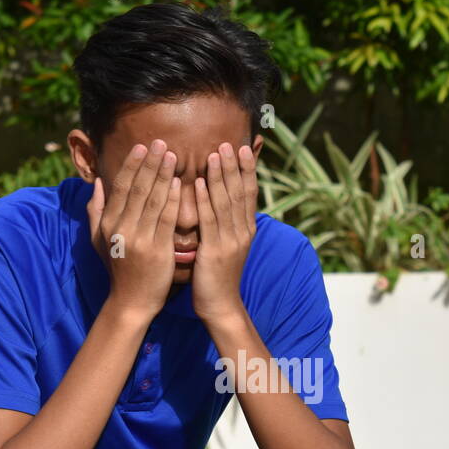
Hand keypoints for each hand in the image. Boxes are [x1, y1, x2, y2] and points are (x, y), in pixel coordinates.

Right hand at [87, 139, 179, 318]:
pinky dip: (173, 200)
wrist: (131, 301)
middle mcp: (121, 228)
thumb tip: (97, 182)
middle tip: (161, 142)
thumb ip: (96, 210)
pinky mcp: (157, 250)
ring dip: (163, 175)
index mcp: (108, 223)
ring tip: (172, 155)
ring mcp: (139, 239)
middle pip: (137, 189)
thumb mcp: (99, 240)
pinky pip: (166, 220)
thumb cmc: (119, 268)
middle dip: (150, 163)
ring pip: (153, 200)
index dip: (132, 165)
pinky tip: (180, 184)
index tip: (142, 146)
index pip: (121, 187)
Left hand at [192, 142, 256, 322]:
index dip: (247, 170)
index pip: (249, 193)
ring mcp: (231, 241)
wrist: (221, 305)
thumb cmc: (218, 276)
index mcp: (247, 229)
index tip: (243, 148)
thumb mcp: (226, 245)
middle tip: (229, 143)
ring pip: (226, 202)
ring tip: (214, 154)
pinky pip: (210, 220)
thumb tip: (221, 201)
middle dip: (234, 166)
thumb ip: (226, 223)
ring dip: (220, 176)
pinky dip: (205, 199)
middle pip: (240, 193)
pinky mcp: (215, 251)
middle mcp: (243, 232)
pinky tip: (199, 182)